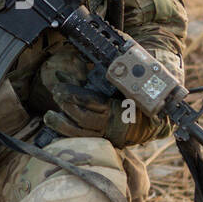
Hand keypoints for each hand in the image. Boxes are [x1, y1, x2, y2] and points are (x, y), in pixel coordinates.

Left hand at [35, 49, 151, 147]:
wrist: (153, 121)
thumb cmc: (138, 98)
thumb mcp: (124, 83)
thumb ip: (102, 73)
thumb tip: (77, 61)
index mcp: (117, 106)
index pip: (91, 101)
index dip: (72, 95)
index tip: (59, 88)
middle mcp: (111, 122)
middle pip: (83, 118)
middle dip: (66, 106)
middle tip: (56, 95)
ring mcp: (106, 134)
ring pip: (80, 133)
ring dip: (62, 124)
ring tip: (49, 116)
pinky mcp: (102, 140)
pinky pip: (82, 139)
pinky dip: (68, 133)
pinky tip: (57, 127)